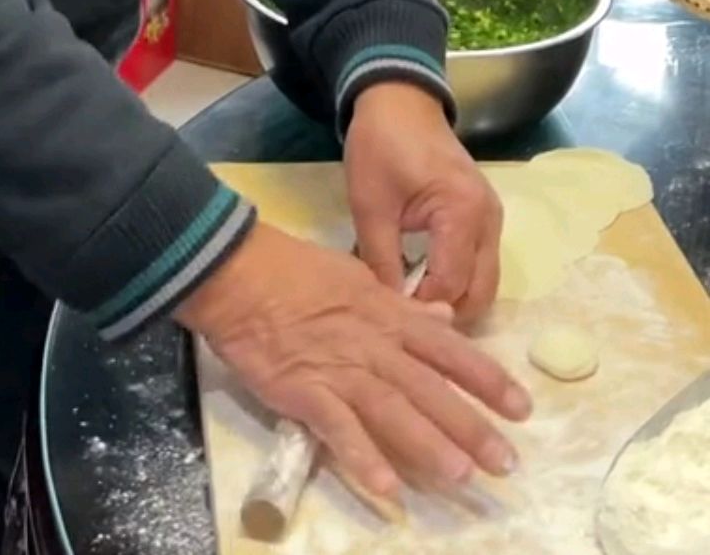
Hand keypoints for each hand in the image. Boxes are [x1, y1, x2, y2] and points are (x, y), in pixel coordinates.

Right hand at [176, 222, 529, 498]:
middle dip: (470, 425)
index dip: (486, 378)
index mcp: (388, 314)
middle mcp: (374, 344)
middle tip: (506, 462)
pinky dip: (363, 458)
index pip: (448, 349)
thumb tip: (443, 316)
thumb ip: (402, 305)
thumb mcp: (356, 277)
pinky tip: (388, 489)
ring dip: (429, 444)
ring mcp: (341, 368)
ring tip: (462, 476)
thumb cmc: (296, 272)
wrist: (240, 274)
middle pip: (430, 388)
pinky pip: (339, 429)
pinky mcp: (307, 390)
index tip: (522, 407)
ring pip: (394, 409)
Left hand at [344, 83, 502, 320]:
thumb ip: (381, 260)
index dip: (420, 308)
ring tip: (413, 304)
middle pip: (479, 293)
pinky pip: (481, 264)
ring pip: (485, 283)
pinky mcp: (486, 217)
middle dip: (445, 313)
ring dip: (455, 300)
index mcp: (463, 212)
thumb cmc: (381, 147)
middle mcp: (489, 220)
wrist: (400, 102)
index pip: (450, 284)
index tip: (388, 317)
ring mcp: (493, 219)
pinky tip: (425, 282)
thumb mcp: (370, 205)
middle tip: (405, 319)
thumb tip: (388, 310)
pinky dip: (460, 281)